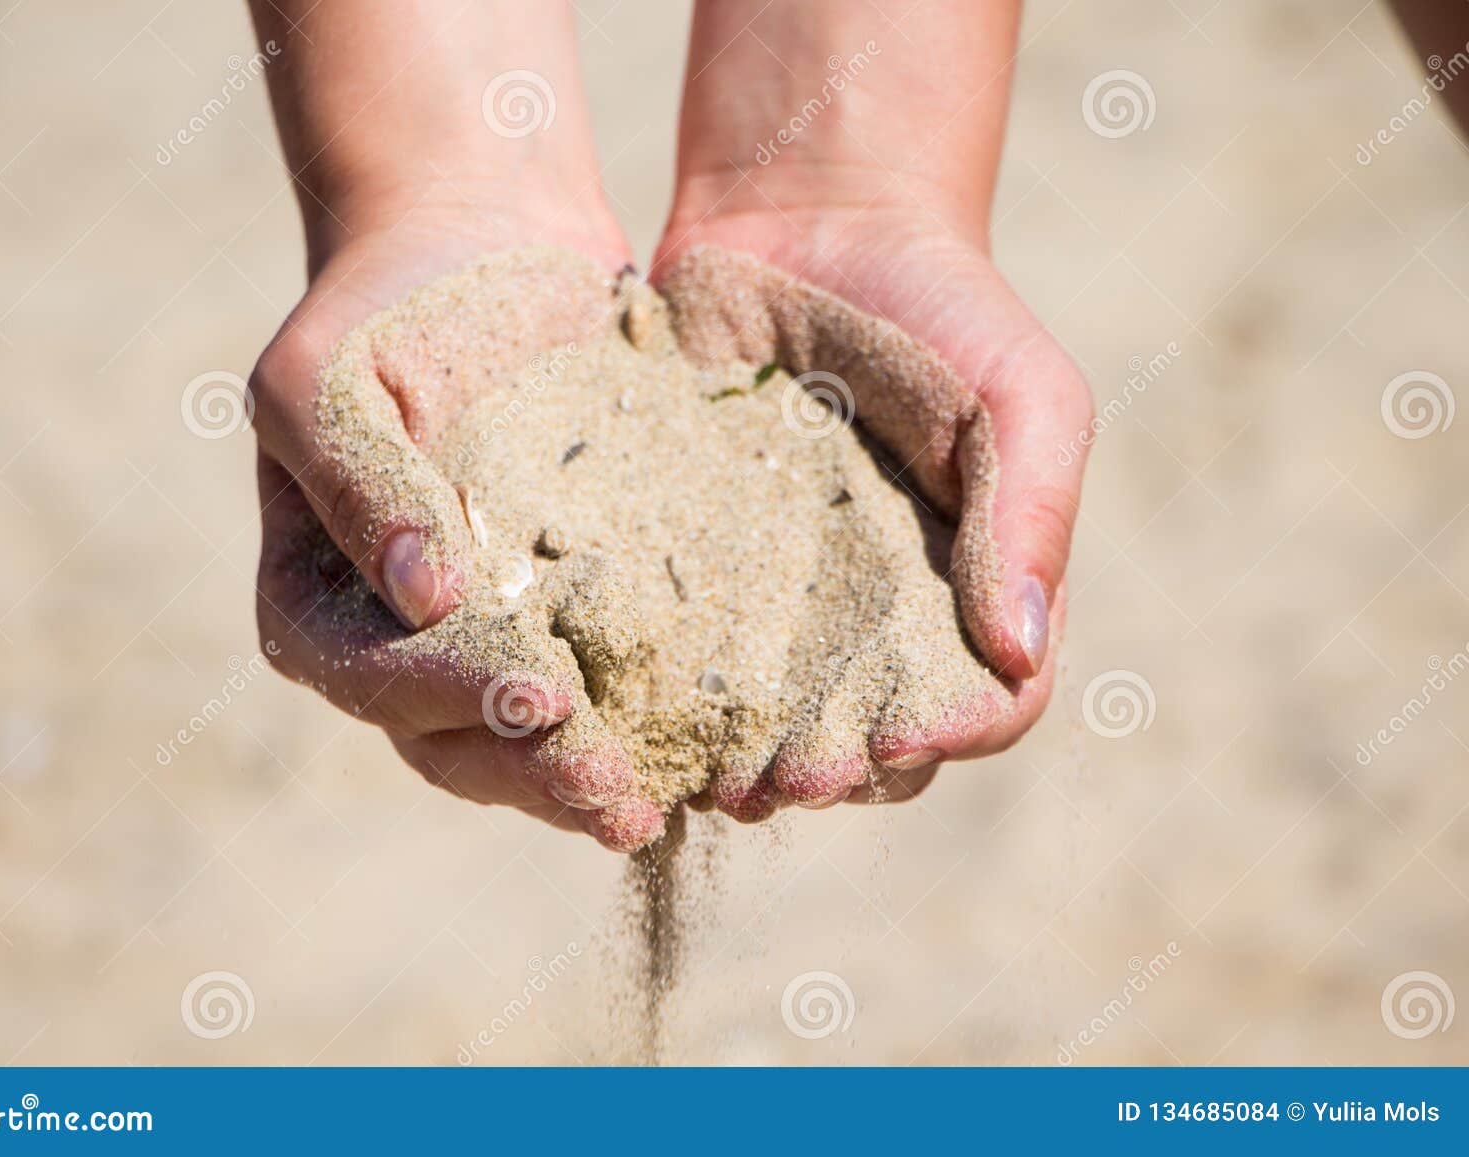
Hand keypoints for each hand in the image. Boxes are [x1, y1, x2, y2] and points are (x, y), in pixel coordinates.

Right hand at [244, 1, 662, 850]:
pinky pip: (608, 680)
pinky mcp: (576, 609)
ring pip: (530, 736)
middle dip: (535, 775)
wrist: (485, 245)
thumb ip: (358, 482)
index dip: (449, 701)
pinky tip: (714, 748)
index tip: (541, 700)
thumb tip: (424, 598)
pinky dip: (652, 720)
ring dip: (592, 777)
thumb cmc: (385, 306)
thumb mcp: (331, 376)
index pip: (368, 676)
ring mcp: (493, 630)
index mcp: (320, 598)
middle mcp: (402, 638)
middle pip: (453, 738)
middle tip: (617, 800)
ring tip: (662, 808)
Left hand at [653, 0, 1090, 811]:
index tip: (902, 739)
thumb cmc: (944, 309)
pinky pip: (681, 648)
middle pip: (872, 740)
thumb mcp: (1021, 393)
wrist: (811, 218)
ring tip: (715, 777)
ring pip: (772, 719)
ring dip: (748, 761)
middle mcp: (876, 620)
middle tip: (791, 780)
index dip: (951, 736)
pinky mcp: (695, 566)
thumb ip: (1035, 514)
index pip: (984, 705)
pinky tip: (636, 712)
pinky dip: (664, 692)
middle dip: (836, 772)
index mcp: (969, 594)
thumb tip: (1022, 653)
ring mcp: (782, 601)